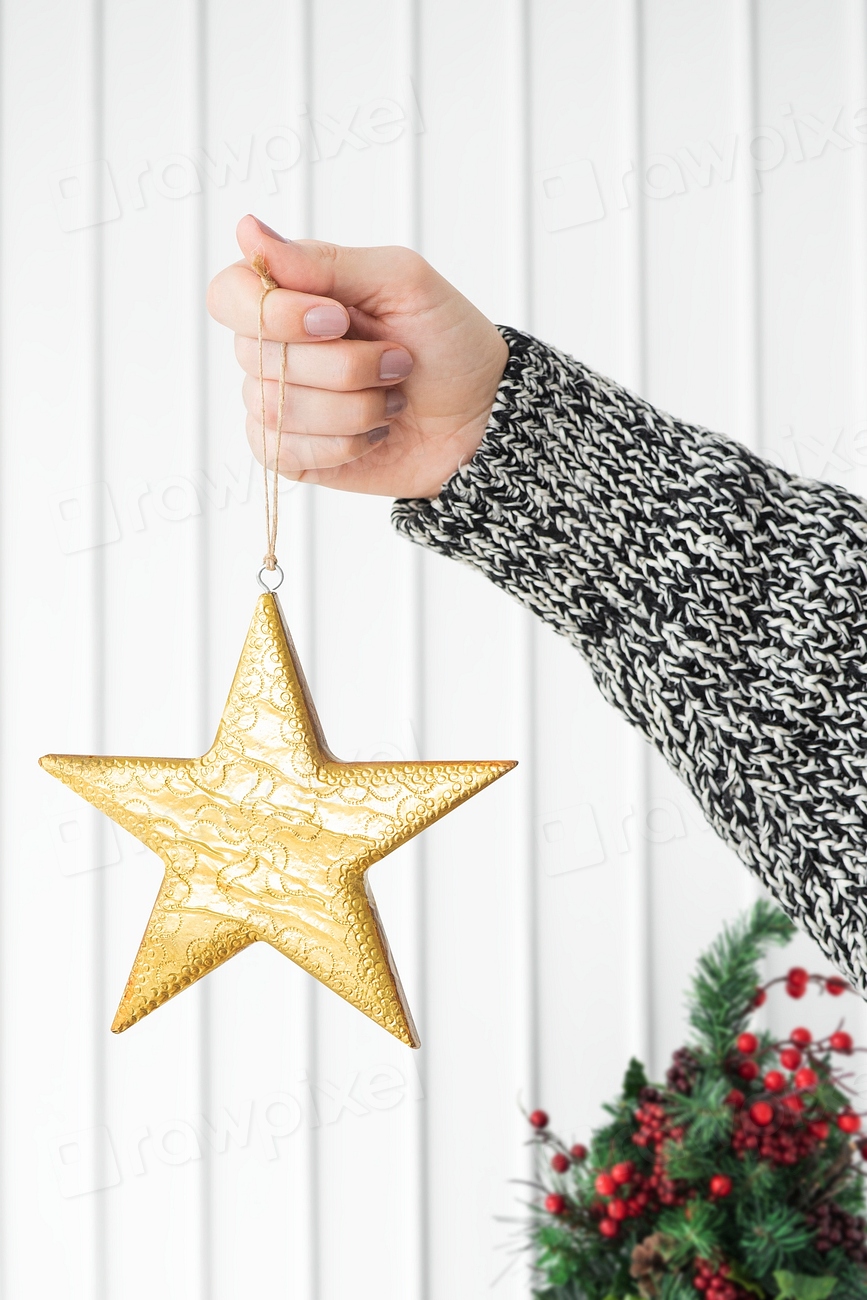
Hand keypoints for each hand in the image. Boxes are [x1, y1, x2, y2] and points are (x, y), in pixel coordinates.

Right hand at [206, 215, 508, 497]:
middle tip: (396, 360)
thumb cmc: (448, 342)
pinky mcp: (292, 452)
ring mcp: (279, 402)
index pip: (229, 294)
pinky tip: (375, 431)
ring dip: (352, 405)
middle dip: (342, 365)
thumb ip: (324, 261)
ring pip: (275, 407)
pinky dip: (344, 443)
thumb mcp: (401, 282)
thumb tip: (249, 232)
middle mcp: (274, 347)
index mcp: (292, 293)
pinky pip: (285, 451)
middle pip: (256, 356)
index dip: (274, 312)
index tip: (336, 319)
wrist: (482, 416)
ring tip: (393, 397)